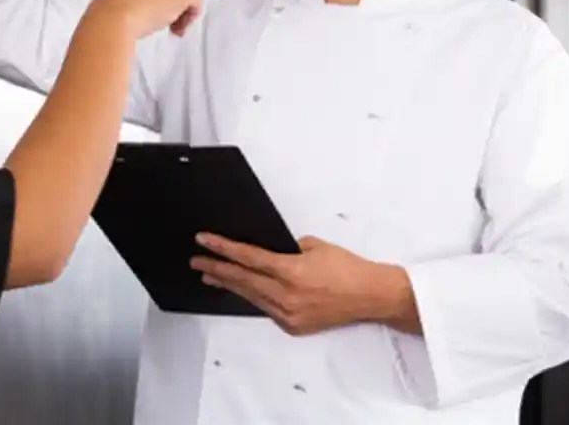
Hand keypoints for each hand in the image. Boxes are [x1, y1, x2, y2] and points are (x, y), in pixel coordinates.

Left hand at [191, 234, 418, 335]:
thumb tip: (271, 253)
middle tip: (196, 261)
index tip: (204, 241)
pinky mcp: (293, 326)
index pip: (247, 258)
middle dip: (216, 269)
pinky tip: (241, 290)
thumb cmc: (347, 268)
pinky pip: (266, 308)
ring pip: (251, 296)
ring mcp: (288, 314)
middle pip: (242, 280)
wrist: (372, 297)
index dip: (222, 248)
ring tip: (210, 276)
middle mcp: (285, 295)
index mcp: (290, 271)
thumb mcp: (315, 246)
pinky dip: (253, 297)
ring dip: (230, 285)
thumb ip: (289, 248)